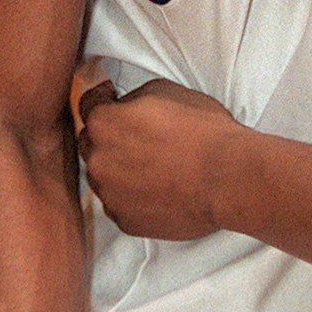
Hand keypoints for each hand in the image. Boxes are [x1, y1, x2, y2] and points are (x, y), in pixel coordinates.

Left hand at [78, 78, 235, 238]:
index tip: (110, 97)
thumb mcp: (166, 90)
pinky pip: (119, 202)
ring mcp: (109, 195)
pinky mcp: (124, 221)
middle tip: (139, 132)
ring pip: (104, 175)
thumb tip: (126, 106)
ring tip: (155, 161)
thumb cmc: (201, 131)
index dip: (102, 98)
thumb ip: (134, 98)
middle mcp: (99, 161)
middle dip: (109, 135)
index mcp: (105, 124)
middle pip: (91, 142)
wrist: (224, 177)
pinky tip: (159, 184)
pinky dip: (133, 193)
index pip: (87, 104)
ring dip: (120, 166)